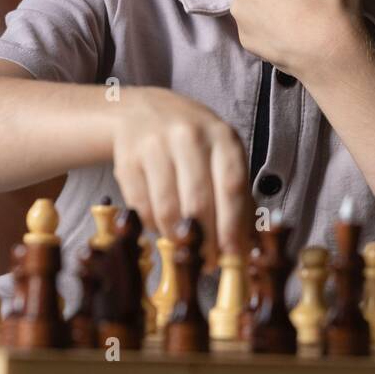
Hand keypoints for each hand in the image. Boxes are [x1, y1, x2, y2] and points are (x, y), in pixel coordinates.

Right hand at [111, 86, 250, 264]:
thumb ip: (236, 194)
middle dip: (205, 239)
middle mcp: (188, 136)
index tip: (232, 255)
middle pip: (199, 200)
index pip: (231, 185)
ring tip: (184, 247)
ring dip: (177, 237)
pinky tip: (161, 227)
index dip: (233, 225)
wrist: (141, 111)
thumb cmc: (192, 140)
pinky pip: (142, 207)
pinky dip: (153, 225)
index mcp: (220, 135)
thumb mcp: (221, 153)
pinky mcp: (127, 160)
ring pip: (168, 208)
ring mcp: (154, 146)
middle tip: (207, 262)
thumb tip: (247, 244)